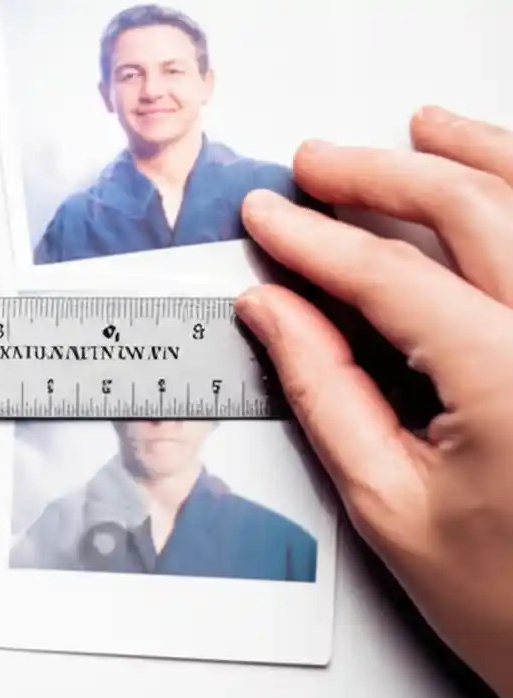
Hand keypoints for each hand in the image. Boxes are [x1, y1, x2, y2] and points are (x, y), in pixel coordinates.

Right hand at [236, 106, 512, 697]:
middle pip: (473, 209)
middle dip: (381, 174)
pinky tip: (505, 184)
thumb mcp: (390, 504)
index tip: (269, 218)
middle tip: (318, 167)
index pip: (394, 275)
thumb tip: (275, 313)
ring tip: (419, 132)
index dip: (317, 239)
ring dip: (473, 156)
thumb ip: (325, 392)